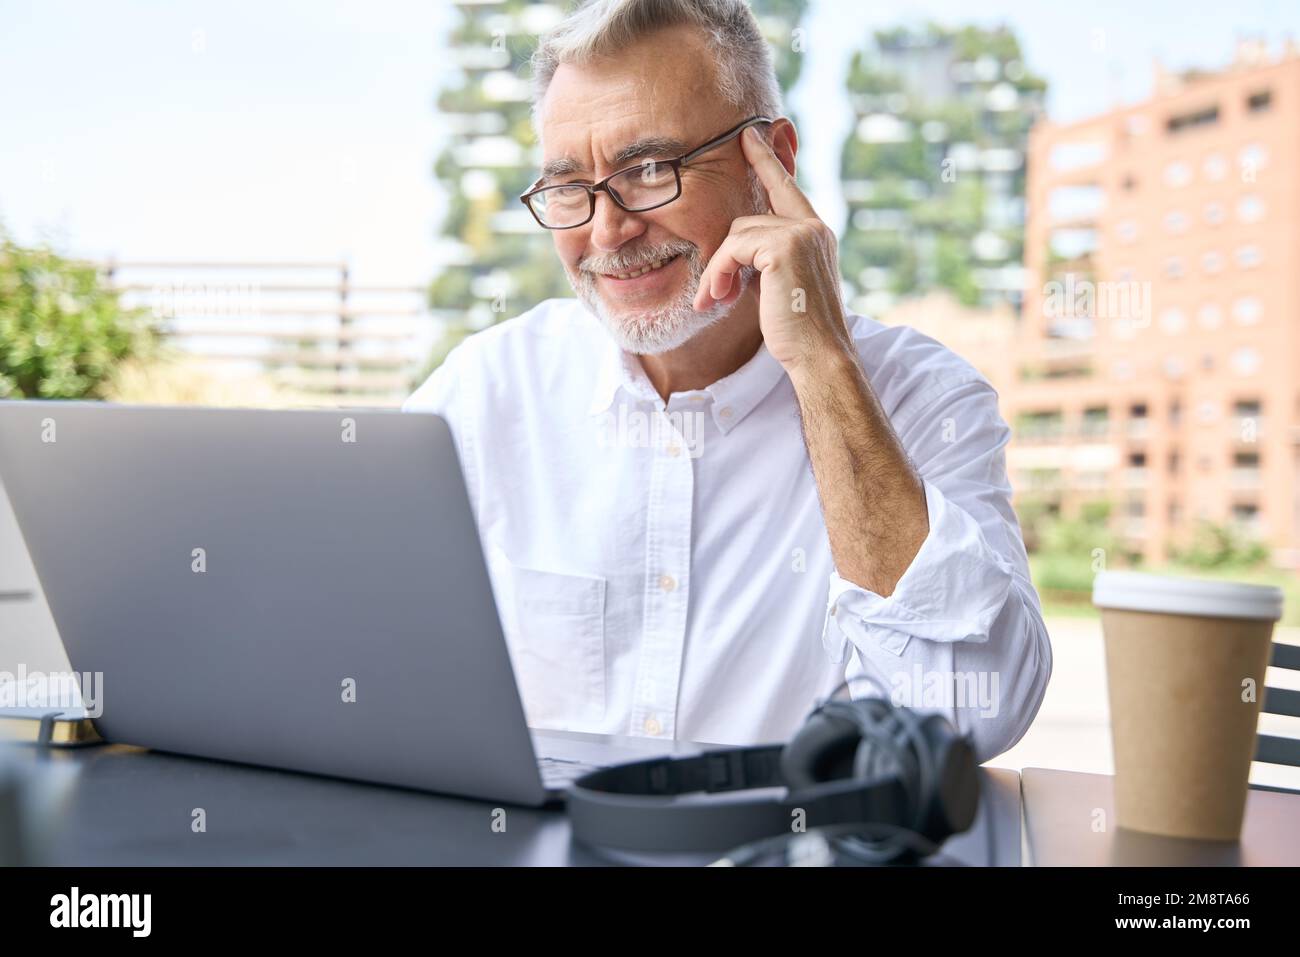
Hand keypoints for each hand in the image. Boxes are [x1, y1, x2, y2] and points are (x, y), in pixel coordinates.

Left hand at [691, 124, 851, 374]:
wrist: (820, 355)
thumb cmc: (799, 331)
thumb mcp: (784, 286)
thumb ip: (769, 259)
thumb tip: (736, 251)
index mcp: (815, 234)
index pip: (787, 187)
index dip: (767, 161)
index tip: (750, 136)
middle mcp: (812, 227)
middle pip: (747, 219)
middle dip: (724, 255)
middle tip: (715, 293)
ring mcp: (800, 233)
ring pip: (736, 234)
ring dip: (719, 270)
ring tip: (715, 300)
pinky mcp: (783, 247)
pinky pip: (732, 248)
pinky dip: (719, 273)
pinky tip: (720, 297)